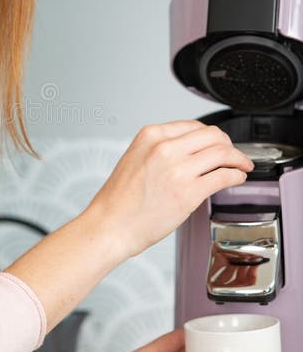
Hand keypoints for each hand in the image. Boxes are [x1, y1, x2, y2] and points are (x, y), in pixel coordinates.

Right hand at [84, 121, 253, 258]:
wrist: (110, 225)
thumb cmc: (119, 201)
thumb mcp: (135, 159)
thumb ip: (160, 150)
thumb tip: (189, 151)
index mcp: (150, 136)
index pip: (193, 125)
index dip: (211, 135)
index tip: (218, 144)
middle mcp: (165, 148)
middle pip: (213, 135)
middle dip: (229, 144)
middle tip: (234, 154)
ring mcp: (178, 169)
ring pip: (223, 152)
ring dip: (238, 159)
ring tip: (242, 166)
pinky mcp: (189, 192)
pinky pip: (223, 176)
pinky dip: (236, 175)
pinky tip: (236, 179)